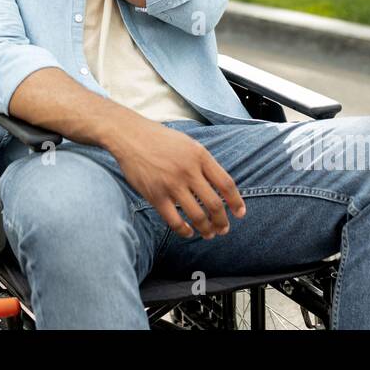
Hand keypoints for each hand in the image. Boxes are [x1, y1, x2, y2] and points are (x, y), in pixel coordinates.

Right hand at [108, 118, 245, 238]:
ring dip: (206, 229)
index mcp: (200, 156)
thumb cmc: (160, 139)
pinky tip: (188, 232)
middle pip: (214, 204)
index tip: (240, 214)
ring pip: (197, 215)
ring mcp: (171, 184)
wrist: (130, 135)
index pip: (226, 184)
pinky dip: (184, 230)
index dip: (236, 202)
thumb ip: (203, 163)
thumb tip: (219, 187)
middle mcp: (188, 170)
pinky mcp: (155, 195)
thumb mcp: (188, 144)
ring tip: (209, 234)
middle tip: (223, 229)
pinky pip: (174, 220)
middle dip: (222, 221)